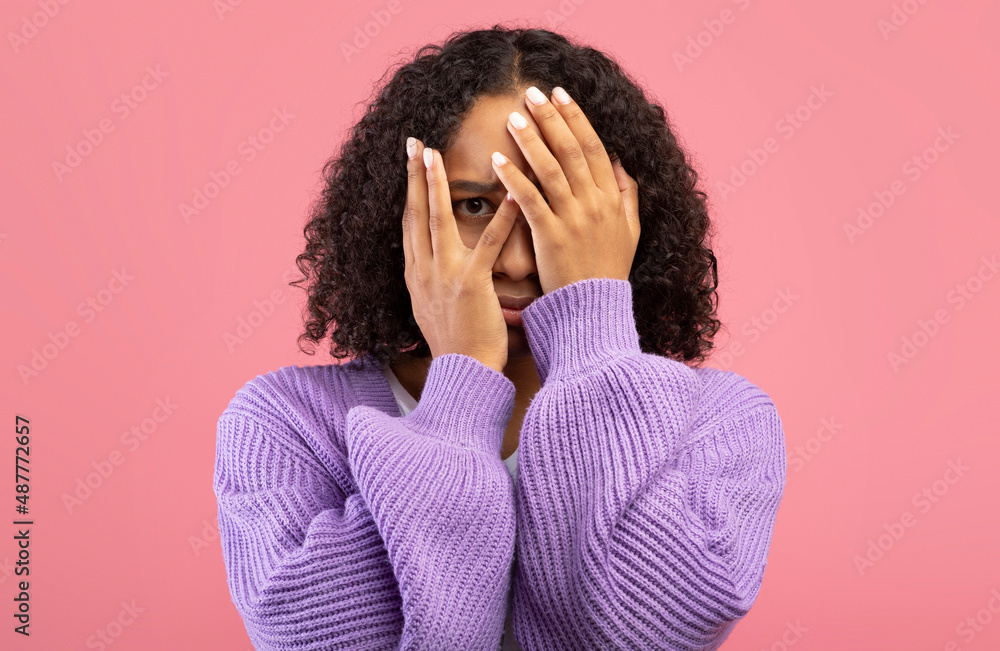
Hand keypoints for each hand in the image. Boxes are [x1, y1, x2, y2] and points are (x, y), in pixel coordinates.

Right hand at [401, 137, 521, 372]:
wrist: (463, 375)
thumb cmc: (457, 346)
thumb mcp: (433, 309)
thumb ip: (433, 280)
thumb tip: (433, 263)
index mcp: (415, 275)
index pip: (407, 224)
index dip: (407, 191)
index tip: (408, 164)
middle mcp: (424, 271)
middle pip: (414, 214)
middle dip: (413, 176)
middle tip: (414, 142)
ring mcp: (444, 276)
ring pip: (438, 220)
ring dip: (436, 184)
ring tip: (437, 154)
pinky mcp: (471, 284)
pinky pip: (488, 244)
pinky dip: (501, 217)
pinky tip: (512, 193)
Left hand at [491, 86, 639, 295]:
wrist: (594, 309)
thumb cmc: (607, 271)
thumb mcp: (629, 231)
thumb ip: (626, 194)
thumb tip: (619, 164)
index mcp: (611, 198)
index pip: (592, 147)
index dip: (575, 117)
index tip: (560, 94)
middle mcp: (594, 203)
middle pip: (571, 150)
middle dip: (551, 118)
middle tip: (531, 93)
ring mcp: (573, 219)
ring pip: (551, 170)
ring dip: (530, 140)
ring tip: (513, 118)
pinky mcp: (551, 237)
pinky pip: (530, 200)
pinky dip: (515, 178)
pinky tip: (498, 161)